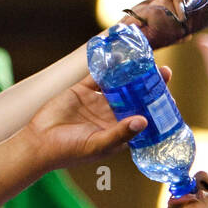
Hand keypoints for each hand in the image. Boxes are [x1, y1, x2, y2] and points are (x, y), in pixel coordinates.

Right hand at [22, 69, 171, 171]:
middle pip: (135, 97)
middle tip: (164, 71)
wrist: (38, 143)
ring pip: (119, 84)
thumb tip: (144, 120)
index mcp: (119, 131)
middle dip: (149, 86)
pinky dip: (106, 66)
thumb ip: (121, 133)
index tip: (169, 96)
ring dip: (131, 74)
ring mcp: (97, 102)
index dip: (157, 107)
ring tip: (145, 60)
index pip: (144, 116)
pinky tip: (117, 56)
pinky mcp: (82, 91)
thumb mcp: (98, 144)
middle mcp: (111, 115)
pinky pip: (97, 76)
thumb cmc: (69, 151)